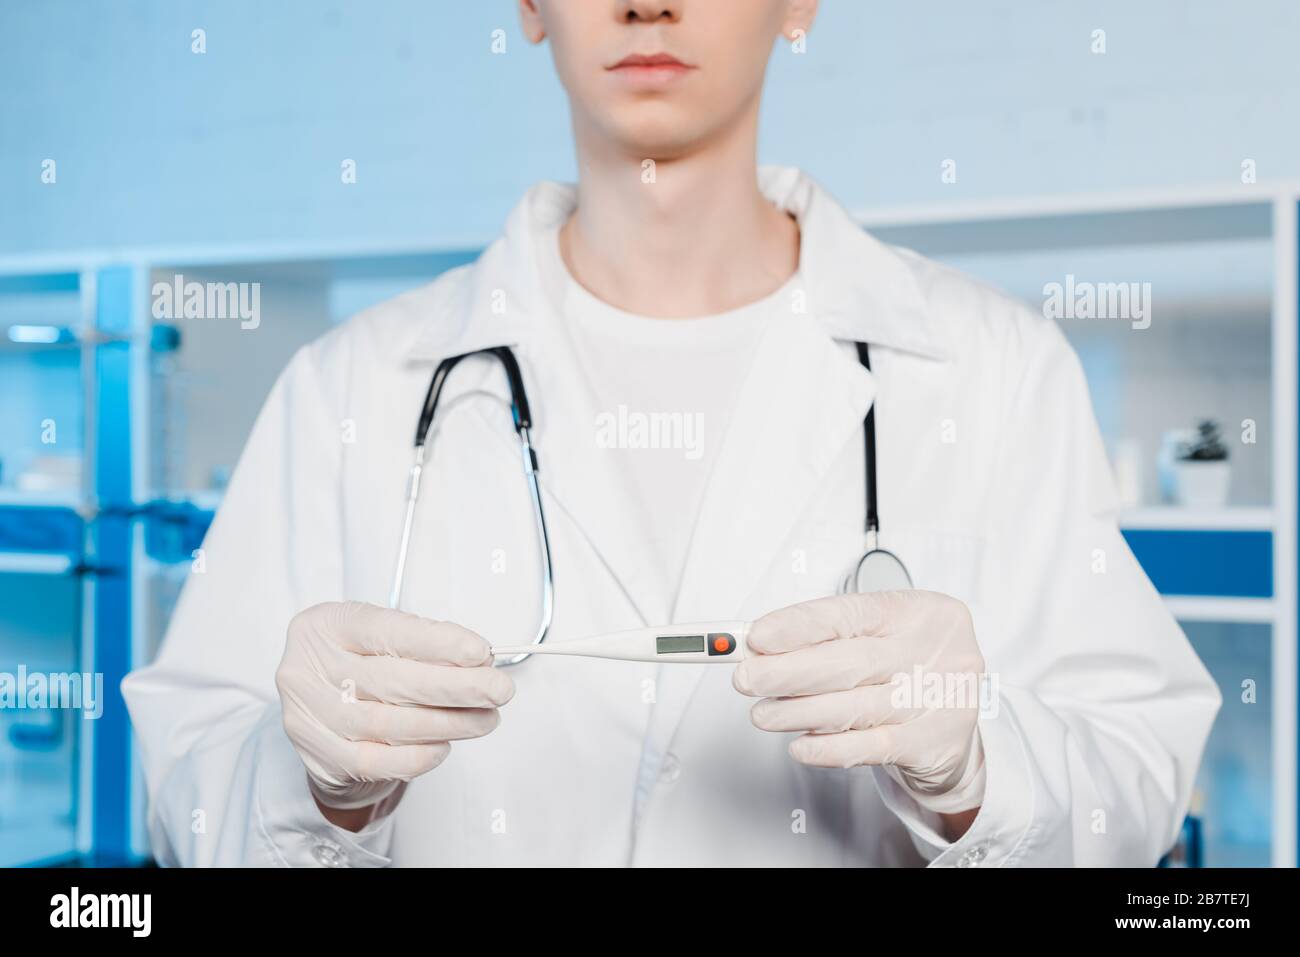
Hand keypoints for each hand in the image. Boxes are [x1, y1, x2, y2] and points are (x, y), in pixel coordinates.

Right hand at [276, 601, 513, 822]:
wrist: (319, 709)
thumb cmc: (360, 663)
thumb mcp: (381, 637)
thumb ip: (423, 643)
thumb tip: (479, 661)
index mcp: (327, 626)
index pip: (385, 630)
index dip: (437, 642)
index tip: (480, 652)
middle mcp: (309, 669)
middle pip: (391, 680)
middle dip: (455, 687)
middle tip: (498, 690)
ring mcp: (310, 716)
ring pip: (388, 724)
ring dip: (448, 724)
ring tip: (485, 719)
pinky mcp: (321, 758)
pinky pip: (377, 762)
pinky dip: (419, 756)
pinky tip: (445, 745)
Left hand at [734, 590, 986, 814]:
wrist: (956, 719)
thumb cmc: (905, 666)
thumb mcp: (879, 635)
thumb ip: (827, 636)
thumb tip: (762, 647)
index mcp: (920, 611)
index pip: (850, 614)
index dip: (799, 626)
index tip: (757, 637)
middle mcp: (936, 652)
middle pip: (850, 662)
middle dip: (788, 672)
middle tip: (746, 679)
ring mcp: (940, 699)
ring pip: (855, 708)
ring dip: (798, 712)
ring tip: (762, 714)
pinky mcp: (935, 743)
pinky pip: (872, 748)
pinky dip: (829, 748)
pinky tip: (800, 745)